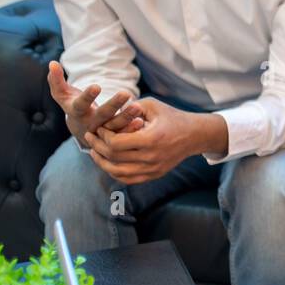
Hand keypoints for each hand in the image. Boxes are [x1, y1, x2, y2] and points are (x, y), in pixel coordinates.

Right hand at [47, 61, 144, 143]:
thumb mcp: (62, 94)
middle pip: (102, 115)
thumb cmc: (73, 105)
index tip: (96, 86)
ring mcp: (103, 131)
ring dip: (127, 117)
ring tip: (138, 106)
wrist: (82, 129)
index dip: (87, 96)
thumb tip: (52, 63)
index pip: (80, 105)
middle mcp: (90, 123)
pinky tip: (142, 120)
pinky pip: (123, 134)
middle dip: (114, 104)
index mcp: (77, 112)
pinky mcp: (114, 136)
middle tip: (125, 93)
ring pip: (115, 125)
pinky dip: (132, 128)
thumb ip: (56, 80)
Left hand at [84, 98, 226, 184]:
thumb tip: (107, 115)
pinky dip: (114, 172)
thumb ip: (128, 108)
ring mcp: (153, 169)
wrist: (195, 135)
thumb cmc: (172, 117)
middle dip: (97, 147)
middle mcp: (152, 157)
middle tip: (89, 137)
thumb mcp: (151, 105)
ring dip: (101, 162)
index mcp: (151, 138)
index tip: (99, 128)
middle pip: (114, 158)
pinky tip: (107, 162)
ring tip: (94, 152)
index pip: (116, 143)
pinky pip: (128, 179)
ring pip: (117, 172)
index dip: (103, 136)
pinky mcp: (154, 175)